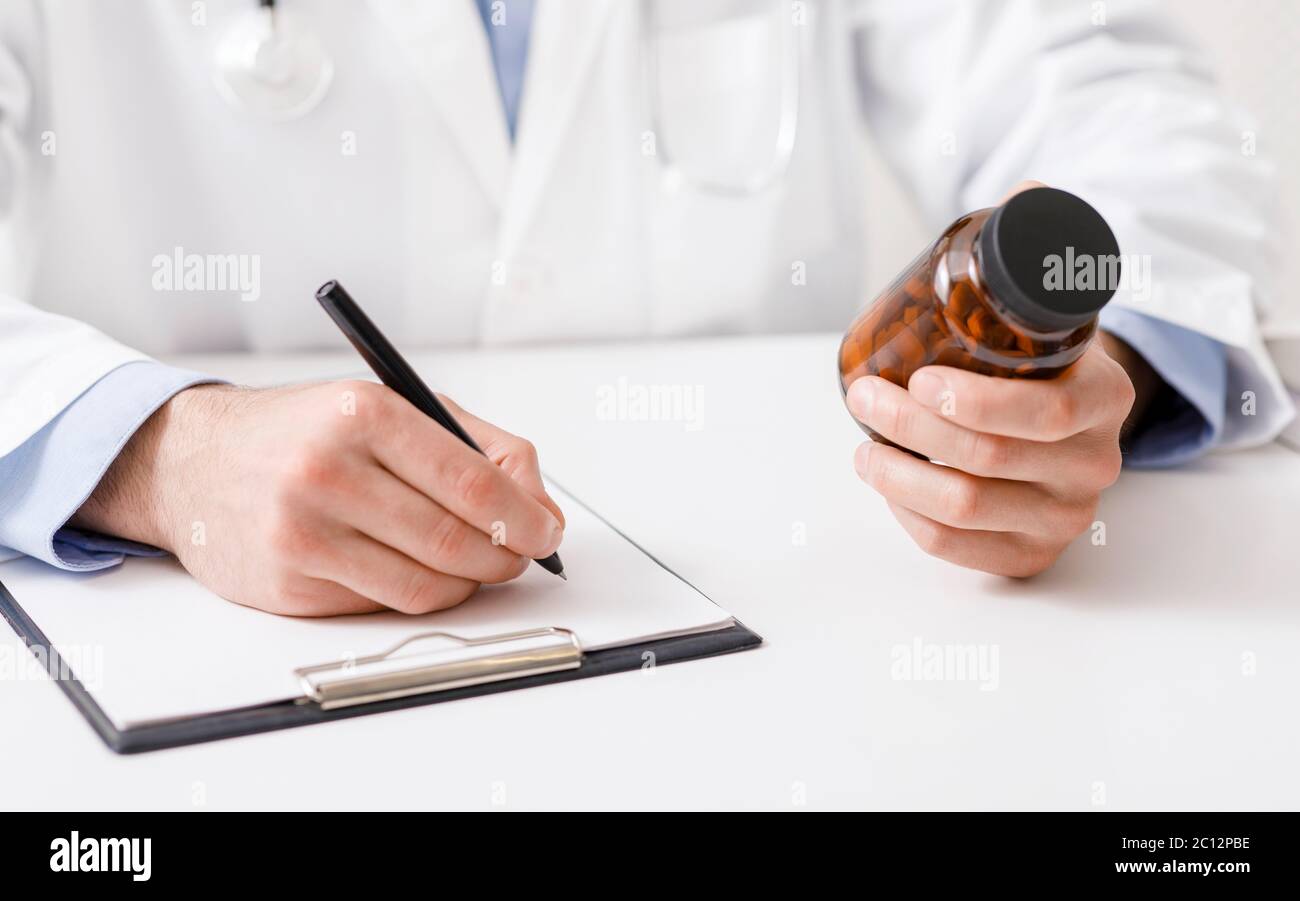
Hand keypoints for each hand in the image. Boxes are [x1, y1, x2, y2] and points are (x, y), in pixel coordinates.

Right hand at [71, 381, 565, 615]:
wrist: (194, 461)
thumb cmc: (308, 431)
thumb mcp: (390, 407)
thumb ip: (478, 447)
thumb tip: (543, 510)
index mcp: (362, 413)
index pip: (472, 485)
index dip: (525, 519)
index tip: (547, 532)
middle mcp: (327, 471)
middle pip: (455, 541)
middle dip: (505, 557)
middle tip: (519, 554)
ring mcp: (301, 532)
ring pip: (425, 586)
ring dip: (467, 583)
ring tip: (472, 564)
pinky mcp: (286, 583)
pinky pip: (382, 605)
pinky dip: (414, 594)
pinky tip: (411, 569)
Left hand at [846, 340, 1135, 576]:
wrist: (1073, 432)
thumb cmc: (1038, 376)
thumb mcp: (1045, 337)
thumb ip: (1005, 323)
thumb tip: (909, 310)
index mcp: (1106, 399)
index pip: (1047, 411)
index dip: (974, 401)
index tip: (918, 380)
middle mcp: (1095, 464)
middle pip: (988, 456)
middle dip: (909, 425)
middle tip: (866, 398)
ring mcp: (1067, 516)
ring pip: (963, 505)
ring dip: (897, 474)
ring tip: (865, 449)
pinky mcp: (1032, 555)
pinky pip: (952, 543)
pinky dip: (907, 512)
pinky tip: (890, 486)